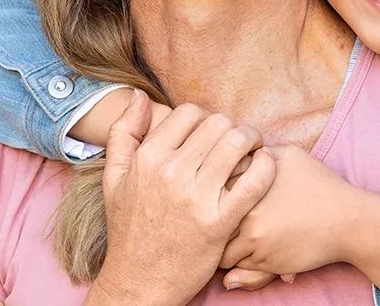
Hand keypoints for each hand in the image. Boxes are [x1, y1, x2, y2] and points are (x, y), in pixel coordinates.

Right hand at [91, 92, 276, 305]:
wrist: (139, 281)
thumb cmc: (129, 230)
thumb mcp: (113, 179)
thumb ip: (123, 133)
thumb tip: (138, 97)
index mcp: (147, 159)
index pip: (190, 113)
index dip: (206, 118)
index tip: (211, 133)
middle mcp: (172, 172)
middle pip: (218, 124)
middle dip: (231, 128)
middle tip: (237, 141)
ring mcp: (197, 197)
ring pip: (238, 143)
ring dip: (252, 141)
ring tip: (253, 150)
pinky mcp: (220, 221)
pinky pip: (255, 180)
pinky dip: (266, 166)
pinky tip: (265, 165)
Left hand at [218, 145, 361, 283]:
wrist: (347, 221)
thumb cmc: (320, 185)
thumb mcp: (291, 156)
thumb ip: (260, 152)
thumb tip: (238, 153)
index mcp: (249, 184)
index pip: (213, 188)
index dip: (214, 193)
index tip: (221, 197)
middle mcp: (247, 212)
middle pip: (210, 220)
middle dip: (211, 222)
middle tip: (218, 222)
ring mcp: (254, 241)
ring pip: (220, 249)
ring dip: (223, 246)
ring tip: (233, 240)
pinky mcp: (265, 263)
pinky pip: (238, 268)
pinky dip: (240, 263)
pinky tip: (252, 251)